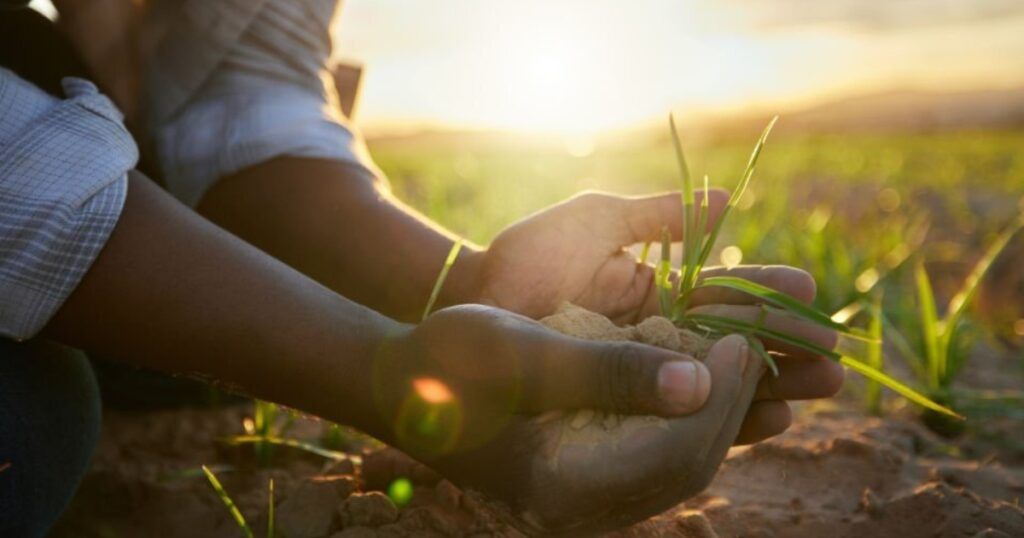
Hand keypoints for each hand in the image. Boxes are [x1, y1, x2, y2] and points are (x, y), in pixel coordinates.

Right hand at [369, 306, 762, 533]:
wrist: (401, 384)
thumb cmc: (450, 360)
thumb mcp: (525, 352)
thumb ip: (608, 371)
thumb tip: (697, 382)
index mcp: (561, 486)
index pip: (674, 453)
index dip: (721, 395)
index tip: (741, 337)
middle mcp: (579, 507)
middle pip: (684, 465)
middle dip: (732, 404)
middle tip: (753, 341)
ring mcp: (582, 498)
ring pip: (676, 462)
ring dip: (718, 411)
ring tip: (745, 357)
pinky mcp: (583, 478)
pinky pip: (654, 454)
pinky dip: (685, 416)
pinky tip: (705, 379)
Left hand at [473, 191, 842, 443]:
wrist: (474, 299)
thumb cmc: (530, 254)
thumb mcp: (597, 221)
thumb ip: (660, 215)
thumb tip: (729, 198)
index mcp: (662, 288)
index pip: (730, 294)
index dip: (771, 295)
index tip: (811, 293)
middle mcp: (662, 332)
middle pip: (737, 344)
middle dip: (787, 350)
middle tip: (835, 358)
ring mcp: (645, 370)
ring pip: (720, 383)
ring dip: (771, 387)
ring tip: (819, 388)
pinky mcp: (625, 404)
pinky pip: (682, 417)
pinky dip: (726, 419)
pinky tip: (766, 421)